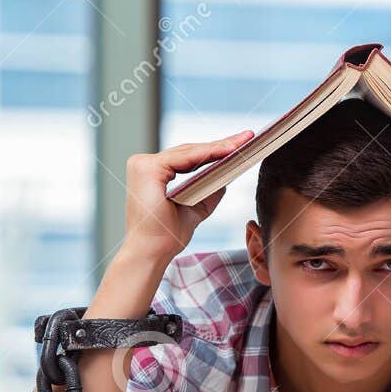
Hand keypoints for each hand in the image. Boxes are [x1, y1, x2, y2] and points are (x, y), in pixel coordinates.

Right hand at [122, 130, 253, 261]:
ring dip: (219, 147)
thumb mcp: (194, 209)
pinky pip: (185, 157)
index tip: (240, 144)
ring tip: (243, 143)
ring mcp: (143, 164)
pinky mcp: (147, 168)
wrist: (152, 254)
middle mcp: (143, 165)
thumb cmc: (167, 237)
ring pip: (190, 152)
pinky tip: (228, 151)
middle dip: (221, 145)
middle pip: (190, 152)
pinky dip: (208, 153)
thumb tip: (226, 176)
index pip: (188, 158)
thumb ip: (207, 191)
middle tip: (248, 137)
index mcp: (152, 174)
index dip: (215, 150)